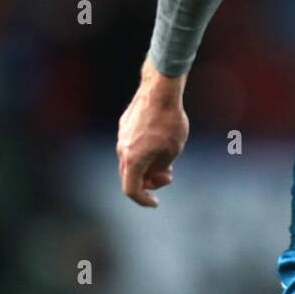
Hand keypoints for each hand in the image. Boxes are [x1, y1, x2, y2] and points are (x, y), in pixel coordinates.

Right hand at [117, 60, 189, 207]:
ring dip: (147, 167)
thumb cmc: (169, 121)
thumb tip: (154, 175)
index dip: (143, 200)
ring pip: (131, 161)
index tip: (156, 202)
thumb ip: (161, 168)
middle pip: (131, 177)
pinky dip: (143, 153)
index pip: (131, 190)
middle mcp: (122, 150)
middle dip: (149, 182)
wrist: (159, 91)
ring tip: (168, 161)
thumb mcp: (173, 151)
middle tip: (169, 176)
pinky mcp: (124, 126)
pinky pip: (131, 147)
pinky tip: (159, 144)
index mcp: (133, 160)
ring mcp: (121, 137)